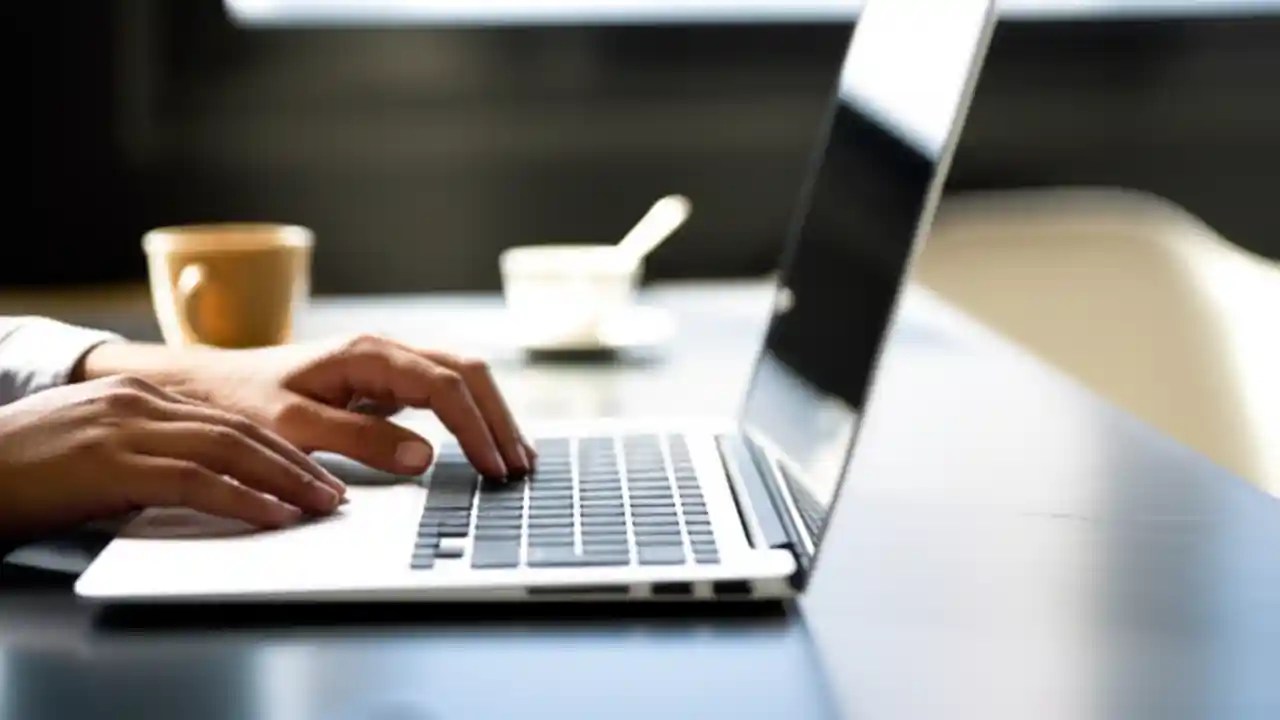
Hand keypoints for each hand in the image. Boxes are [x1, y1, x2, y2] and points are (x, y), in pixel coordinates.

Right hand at [0, 376, 345, 538]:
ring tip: (320, 505)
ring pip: (229, 449)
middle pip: (240, 429)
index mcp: (138, 394)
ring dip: (284, 481)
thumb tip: (202, 482)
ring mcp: (124, 428)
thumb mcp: (94, 449)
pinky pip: (195, 480)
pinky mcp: (110, 462)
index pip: (228, 418)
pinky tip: (272, 516)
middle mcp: (138, 402)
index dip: (278, 447)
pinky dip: (242, 499)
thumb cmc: (20, 470)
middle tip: (334, 492)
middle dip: (295, 463)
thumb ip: (146, 453)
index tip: (314, 471)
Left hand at [83, 335, 533, 477]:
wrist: (206, 388)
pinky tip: (483, 444)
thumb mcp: (293, 426)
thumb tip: (425, 457)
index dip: (476, 427)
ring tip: (515, 458)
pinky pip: (444, 392)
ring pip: (462, 378)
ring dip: (492, 415)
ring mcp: (389, 365)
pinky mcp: (385, 383)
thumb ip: (360, 440)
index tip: (493, 468)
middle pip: (467, 373)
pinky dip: (472, 416)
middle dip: (499, 419)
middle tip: (519, 467)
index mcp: (369, 354)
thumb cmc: (242, 405)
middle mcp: (386, 351)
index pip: (444, 386)